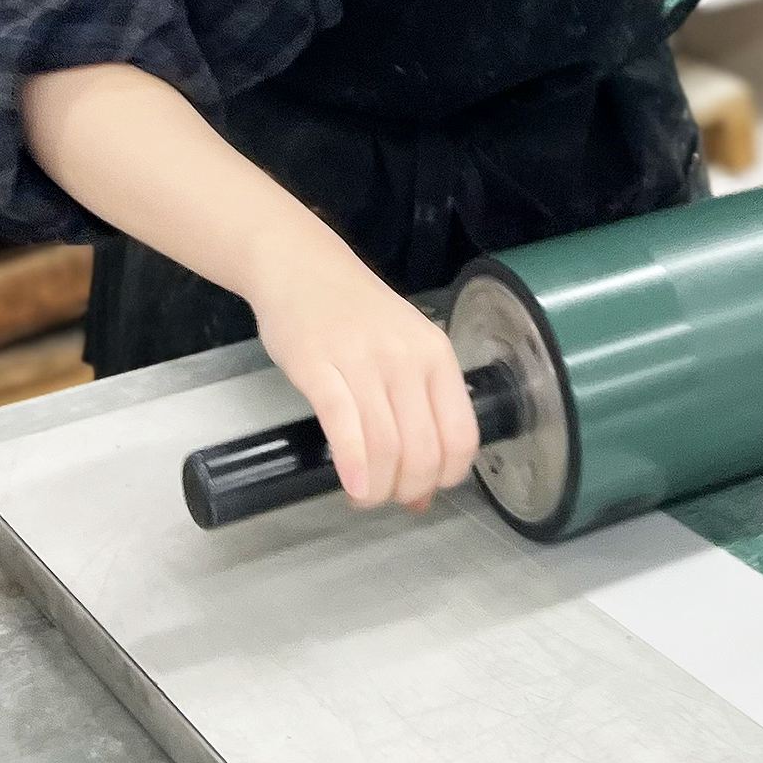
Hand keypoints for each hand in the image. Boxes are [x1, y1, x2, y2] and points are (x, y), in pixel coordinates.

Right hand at [248, 227, 479, 511]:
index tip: (423, 488)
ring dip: (377, 488)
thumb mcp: (403, 350)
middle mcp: (408, 358)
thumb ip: (417, 415)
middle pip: (423, 450)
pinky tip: (351, 486)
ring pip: (386, 446)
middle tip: (386, 496)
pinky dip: (353, 466)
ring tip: (364, 495)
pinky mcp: (319, 366)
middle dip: (407, 488)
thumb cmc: (354, 313)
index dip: (445, 476)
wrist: (301, 266)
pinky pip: (345, 427)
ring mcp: (363, 361)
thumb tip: (420, 494)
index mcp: (437, 355)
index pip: (461, 435)